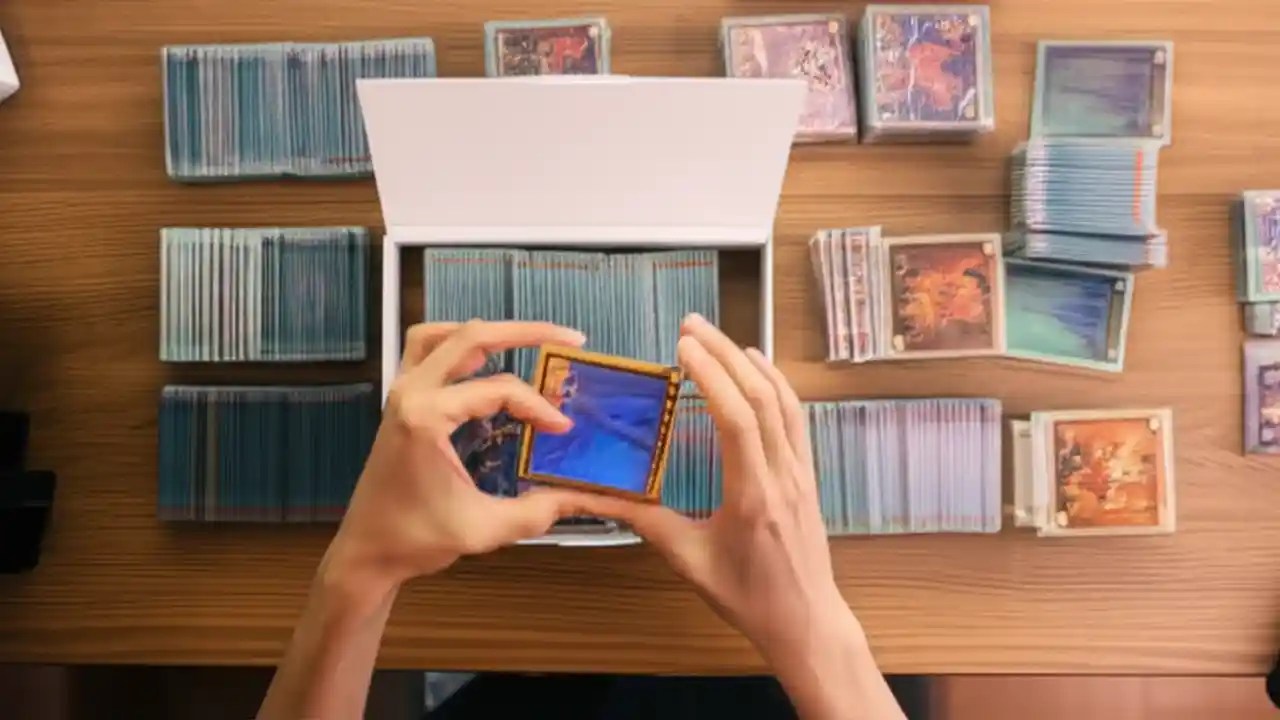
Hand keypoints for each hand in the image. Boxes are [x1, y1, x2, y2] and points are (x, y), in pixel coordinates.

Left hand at [321, 320, 596, 600]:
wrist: (365, 552)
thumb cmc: (416, 539)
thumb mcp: (483, 528)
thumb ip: (538, 511)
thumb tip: (586, 498)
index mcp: (427, 417)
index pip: (497, 389)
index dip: (537, 405)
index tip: (563, 429)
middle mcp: (410, 393)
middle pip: (471, 337)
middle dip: (524, 332)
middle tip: (569, 339)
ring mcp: (401, 392)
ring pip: (442, 334)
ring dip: (486, 333)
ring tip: (527, 340)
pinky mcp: (400, 401)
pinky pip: (425, 350)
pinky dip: (457, 344)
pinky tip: (485, 360)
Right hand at [575, 314, 853, 667]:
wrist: (805, 620)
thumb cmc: (749, 598)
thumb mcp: (689, 561)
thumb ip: (646, 522)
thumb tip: (600, 496)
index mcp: (752, 496)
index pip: (737, 420)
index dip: (712, 376)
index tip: (684, 346)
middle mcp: (782, 476)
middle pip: (761, 398)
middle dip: (726, 354)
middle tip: (692, 325)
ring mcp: (800, 473)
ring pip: (783, 402)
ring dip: (751, 362)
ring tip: (719, 336)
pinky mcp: (807, 475)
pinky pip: (796, 418)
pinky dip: (776, 384)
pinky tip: (759, 368)